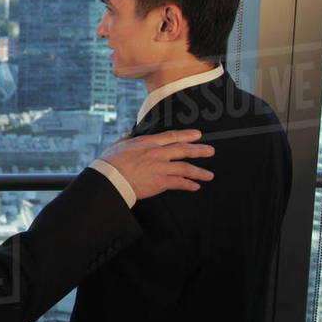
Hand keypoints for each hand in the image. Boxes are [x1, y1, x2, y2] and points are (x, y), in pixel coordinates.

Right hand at [92, 129, 214, 199]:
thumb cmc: (110, 163)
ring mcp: (160, 167)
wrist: (110, 179)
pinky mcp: (160, 182)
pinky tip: (196, 186)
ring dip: (199, 171)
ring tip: (209, 175)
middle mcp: (157, 153)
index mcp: (147, 142)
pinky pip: (179, 183)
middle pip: (183, 150)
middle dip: (199, 150)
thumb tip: (127, 135)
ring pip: (185, 168)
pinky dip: (189, 185)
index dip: (186, 135)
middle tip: (210, 151)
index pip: (171, 136)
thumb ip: (125, 140)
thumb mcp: (117, 146)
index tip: (197, 134)